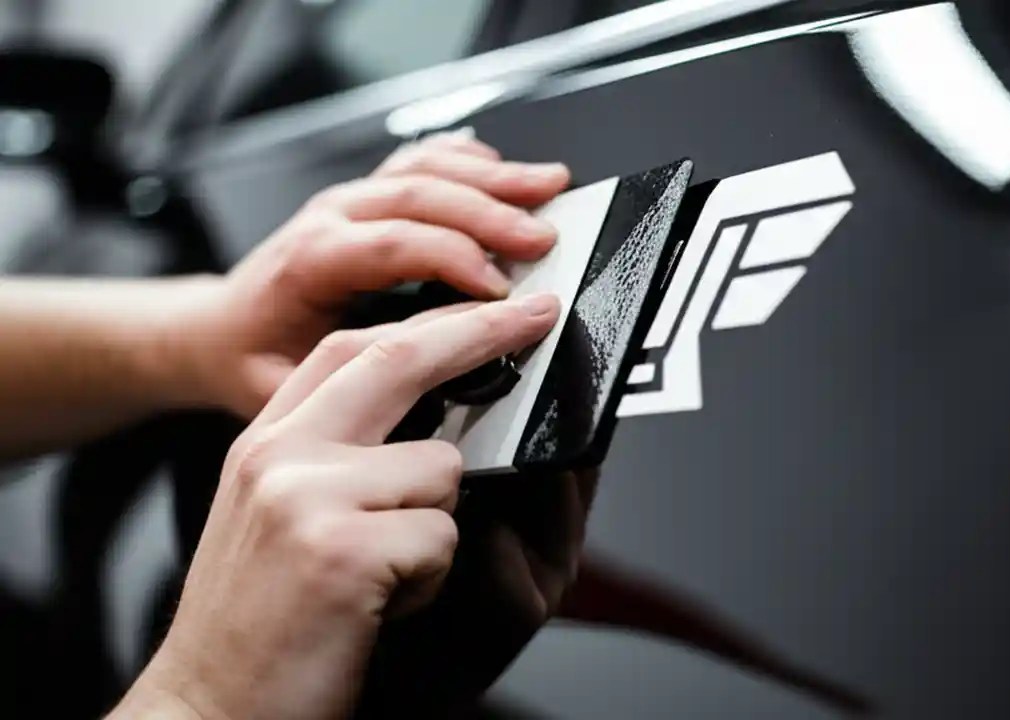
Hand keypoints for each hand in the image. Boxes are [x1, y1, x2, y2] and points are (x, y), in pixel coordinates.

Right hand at [110, 293, 560, 719]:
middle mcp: (279, 455)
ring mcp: (305, 497)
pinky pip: (442, 536)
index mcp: (266, 443)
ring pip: (441, 467)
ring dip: (437, 528)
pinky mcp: (340, 550)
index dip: (429, 320)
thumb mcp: (282, 518)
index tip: (488, 308)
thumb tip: (438, 421)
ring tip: (384, 577)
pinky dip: (430, 579)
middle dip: (481, 331)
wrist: (209, 714)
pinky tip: (377, 610)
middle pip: (399, 359)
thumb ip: (340, 458)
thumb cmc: (257, 626)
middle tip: (536, 315)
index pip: (351, 348)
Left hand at [174, 131, 570, 418]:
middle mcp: (332, 216)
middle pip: (421, 195)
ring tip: (548, 189)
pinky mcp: (368, 198)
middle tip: (544, 240)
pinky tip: (505, 169)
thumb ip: (355, 381)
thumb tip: (425, 386)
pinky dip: (469, 161)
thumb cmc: (251, 358)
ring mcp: (351, 200)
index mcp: (311, 259)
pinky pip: (421, 161)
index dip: (455, 260)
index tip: (502, 291)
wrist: (217, 328)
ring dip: (494, 178)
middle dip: (492, 214)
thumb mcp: (289, 389)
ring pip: (427, 169)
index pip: (393, 244)